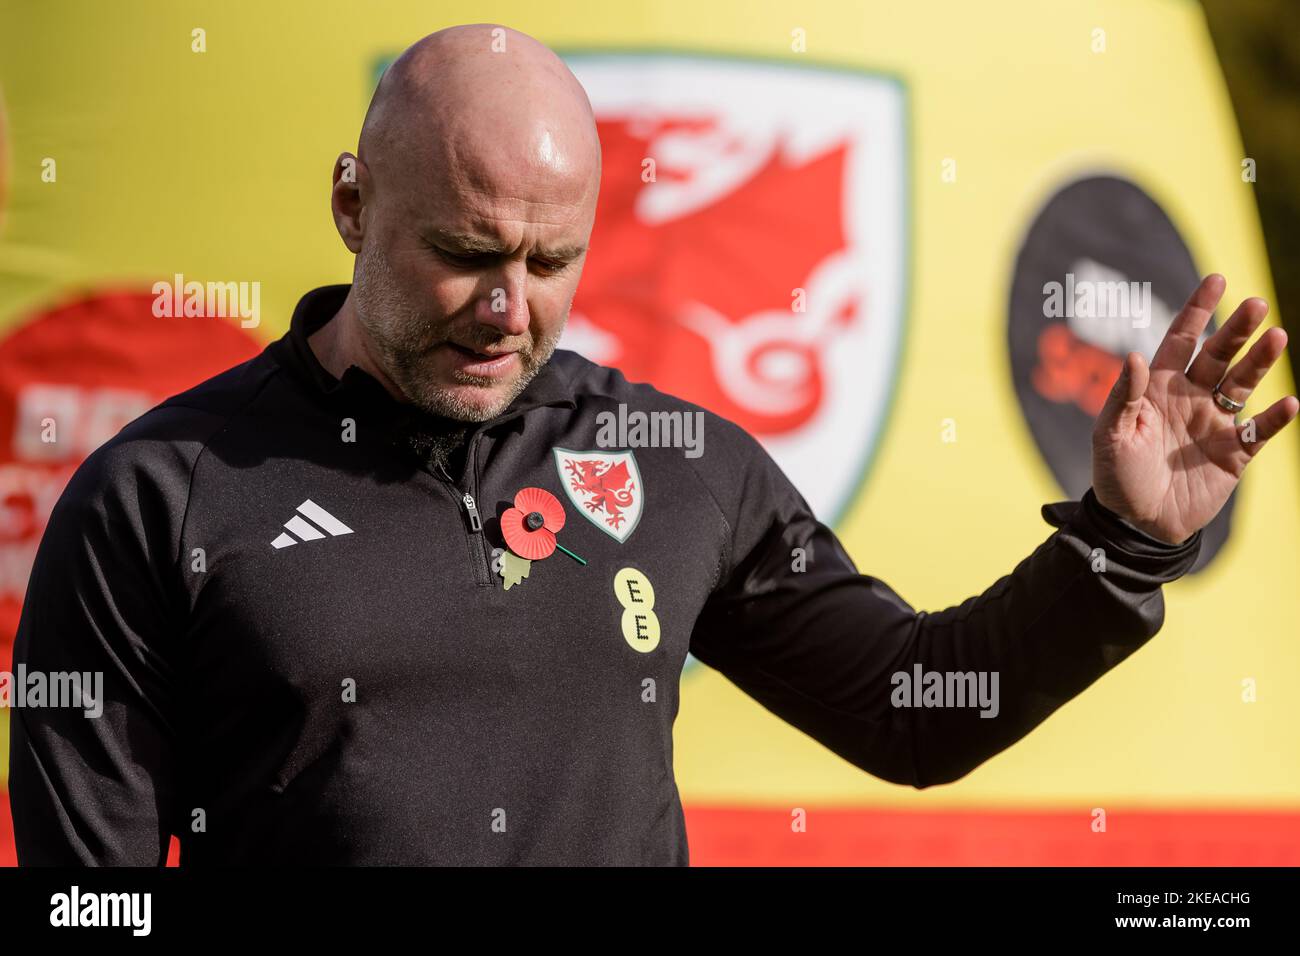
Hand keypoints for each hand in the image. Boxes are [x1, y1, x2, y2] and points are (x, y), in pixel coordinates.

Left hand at [1091, 274, 1298, 544]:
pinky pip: (1259, 431)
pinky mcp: (1234, 453)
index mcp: (1158, 387)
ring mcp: (1214, 423)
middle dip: (1237, 330)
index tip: (1217, 280)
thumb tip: (1134, 355)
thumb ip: (1123, 396)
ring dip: (1260, 362)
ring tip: (1276, 336)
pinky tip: (1289, 403)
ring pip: (1243, 384)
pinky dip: (1274, 419)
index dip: (1198, 311)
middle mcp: (1190, 398)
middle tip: (1256, 305)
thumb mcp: (1110, 434)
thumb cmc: (1116, 475)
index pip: (1182, 340)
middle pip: (1219, 355)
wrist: (1135, 523)